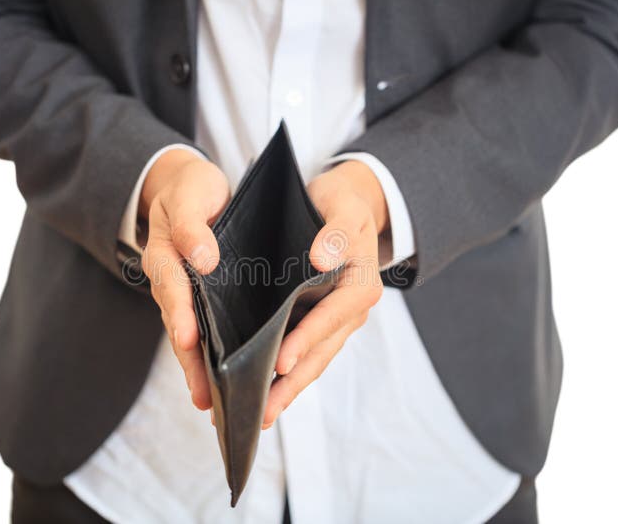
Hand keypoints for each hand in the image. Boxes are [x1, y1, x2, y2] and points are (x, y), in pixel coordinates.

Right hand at [140, 148, 229, 410]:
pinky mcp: (201, 298)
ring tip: (212, 402)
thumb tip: (203, 258)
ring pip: (190, 335)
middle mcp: (171, 280)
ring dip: (199, 368)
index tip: (191, 341)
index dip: (182, 315)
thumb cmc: (191, 190)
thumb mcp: (191, 195)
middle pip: (179, 325)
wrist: (190, 189)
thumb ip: (193, 224)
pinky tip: (226, 379)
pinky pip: (204, 330)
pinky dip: (211, 356)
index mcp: (165, 256)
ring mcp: (184, 293)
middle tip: (204, 396)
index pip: (173, 289)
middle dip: (191, 362)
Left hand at [263, 160, 386, 428]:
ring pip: (312, 361)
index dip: (305, 341)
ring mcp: (337, 320)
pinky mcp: (321, 322)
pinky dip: (286, 374)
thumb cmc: (341, 203)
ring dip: (287, 388)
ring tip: (258, 415)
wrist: (345, 203)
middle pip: (320, 353)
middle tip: (261, 412)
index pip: (329, 319)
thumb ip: (336, 232)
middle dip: (291, 384)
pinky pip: (305, 353)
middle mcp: (350, 310)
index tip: (280, 362)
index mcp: (359, 286)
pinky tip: (263, 391)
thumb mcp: (342, 206)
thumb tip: (322, 259)